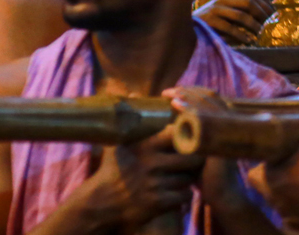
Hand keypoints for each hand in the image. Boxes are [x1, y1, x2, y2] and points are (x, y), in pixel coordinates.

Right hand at [75, 126, 203, 232]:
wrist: (101, 203)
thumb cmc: (115, 169)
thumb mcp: (120, 143)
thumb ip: (133, 120)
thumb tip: (134, 93)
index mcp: (145, 146)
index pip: (180, 134)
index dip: (192, 134)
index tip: (194, 136)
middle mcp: (150, 164)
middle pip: (192, 157)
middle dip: (197, 157)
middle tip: (197, 156)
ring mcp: (154, 185)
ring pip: (189, 177)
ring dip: (190, 176)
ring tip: (186, 173)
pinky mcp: (158, 204)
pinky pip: (185, 195)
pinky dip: (185, 194)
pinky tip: (178, 189)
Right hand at [196, 0, 275, 44]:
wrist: (183, 28)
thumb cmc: (210, 24)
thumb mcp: (225, 14)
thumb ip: (242, 14)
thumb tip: (268, 16)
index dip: (264, 7)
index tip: (272, 16)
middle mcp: (222, 0)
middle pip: (249, 3)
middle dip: (261, 15)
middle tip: (265, 26)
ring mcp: (215, 9)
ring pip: (241, 16)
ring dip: (253, 26)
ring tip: (258, 35)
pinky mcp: (209, 21)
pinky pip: (230, 28)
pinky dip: (242, 36)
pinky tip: (248, 42)